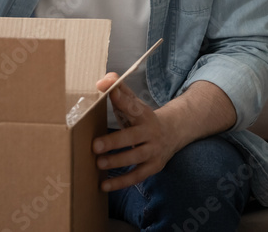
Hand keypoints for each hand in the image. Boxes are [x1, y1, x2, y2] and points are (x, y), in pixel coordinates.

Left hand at [91, 72, 181, 192]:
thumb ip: (117, 89)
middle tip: (95, 146)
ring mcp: (153, 150)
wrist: (173, 133)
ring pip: (135, 157)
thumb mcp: (133, 102)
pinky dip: (121, 182)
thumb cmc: (142, 117)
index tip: (110, 93)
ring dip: (117, 162)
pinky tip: (104, 185)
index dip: (121, 99)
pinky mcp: (153, 166)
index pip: (131, 105)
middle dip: (114, 141)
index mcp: (143, 113)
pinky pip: (137, 176)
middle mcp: (150, 132)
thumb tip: (102, 82)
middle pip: (132, 137)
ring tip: (98, 164)